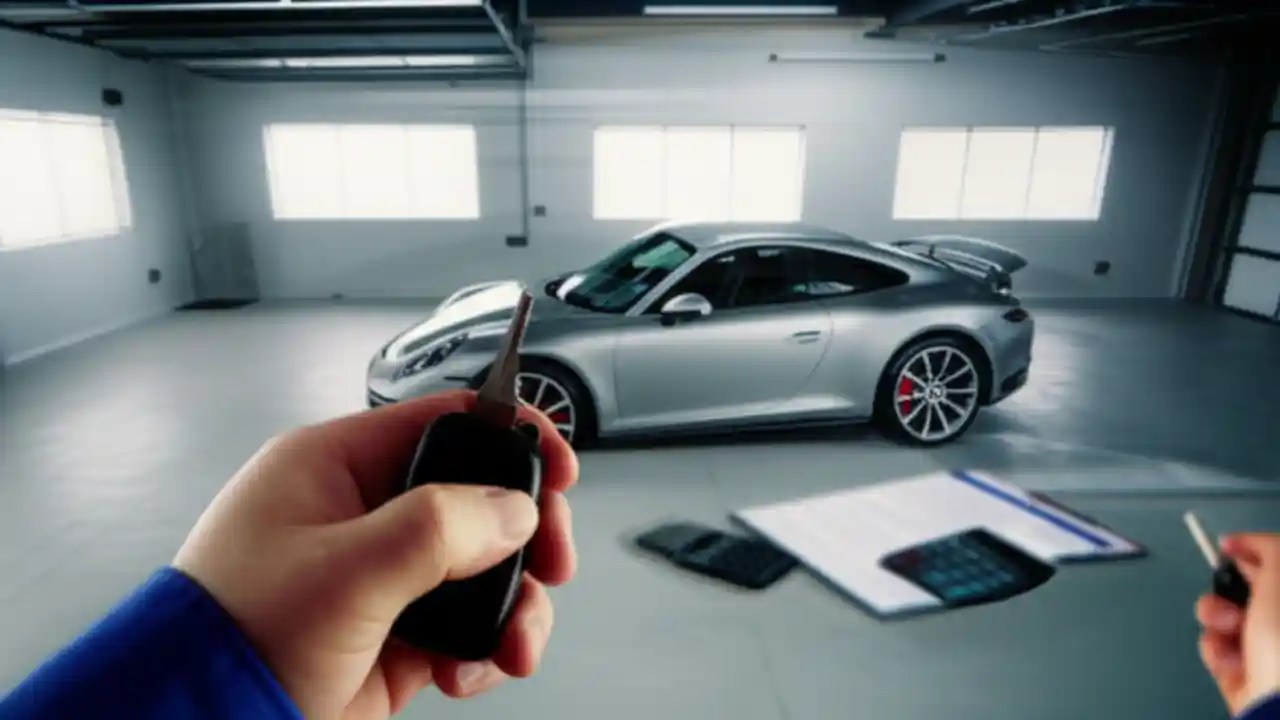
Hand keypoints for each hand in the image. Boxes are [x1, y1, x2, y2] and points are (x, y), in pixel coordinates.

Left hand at [173, 390, 577, 719]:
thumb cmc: (234, 637)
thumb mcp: (346, 570)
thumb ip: (439, 528)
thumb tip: (512, 512)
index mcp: (336, 465)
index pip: (444, 421)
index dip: (511, 436)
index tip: (558, 466)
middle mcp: (363, 512)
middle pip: (479, 497)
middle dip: (527, 533)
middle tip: (552, 563)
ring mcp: (383, 574)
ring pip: (484, 567)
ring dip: (516, 602)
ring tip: (516, 640)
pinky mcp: (396, 632)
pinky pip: (468, 623)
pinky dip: (488, 646)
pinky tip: (473, 668)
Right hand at [1196, 534, 1279, 715]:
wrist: (1276, 704)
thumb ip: (1269, 550)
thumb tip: (1248, 543)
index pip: (1275, 562)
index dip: (1250, 548)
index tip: (1228, 545)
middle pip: (1246, 590)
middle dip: (1225, 590)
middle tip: (1230, 600)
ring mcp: (1268, 650)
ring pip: (1225, 618)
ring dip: (1216, 620)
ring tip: (1227, 630)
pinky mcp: (1246, 674)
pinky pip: (1217, 649)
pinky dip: (1215, 650)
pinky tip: (1229, 659)